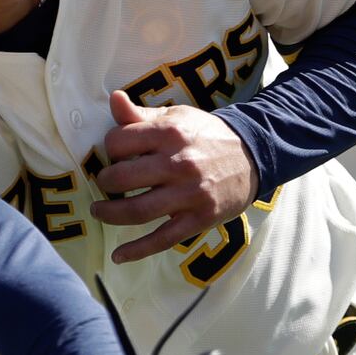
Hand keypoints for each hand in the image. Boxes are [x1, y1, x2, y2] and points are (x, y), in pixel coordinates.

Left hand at [90, 90, 258, 262]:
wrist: (254, 155)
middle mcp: (178, 163)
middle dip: (105, 183)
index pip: (118, 142)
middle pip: (121, 179)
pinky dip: (138, 250)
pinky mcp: (200, 217)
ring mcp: (189, 193)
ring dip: (110, 215)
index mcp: (170, 132)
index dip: (110, 149)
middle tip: (106, 185)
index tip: (117, 156)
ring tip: (101, 212)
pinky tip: (119, 255)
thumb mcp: (178, 117)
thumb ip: (142, 115)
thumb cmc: (207, 135)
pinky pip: (163, 238)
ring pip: (137, 211)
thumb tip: (113, 99)